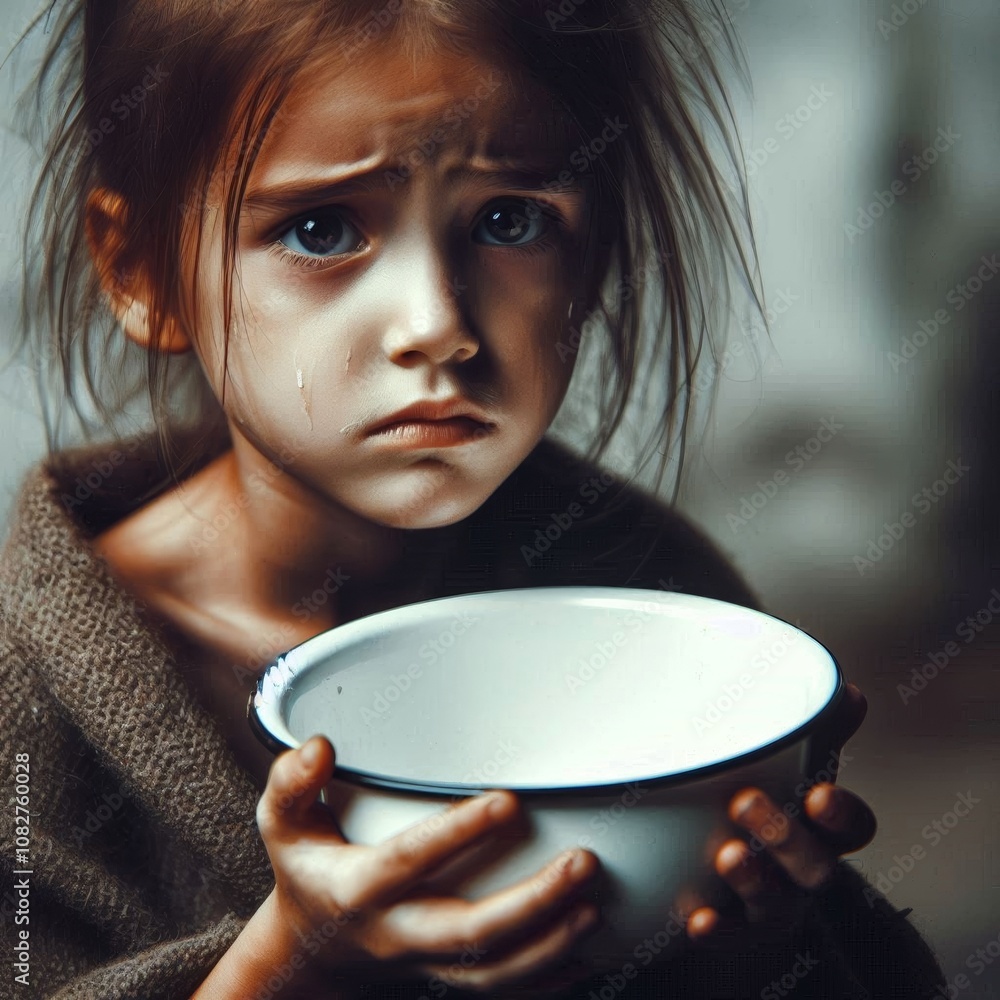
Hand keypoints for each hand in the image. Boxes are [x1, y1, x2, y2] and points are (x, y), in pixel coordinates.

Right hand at [255, 735, 602, 994]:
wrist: (307, 953)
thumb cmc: (306, 870)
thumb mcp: (282, 825)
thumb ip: (291, 783)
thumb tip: (320, 746)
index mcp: (358, 888)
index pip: (411, 861)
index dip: (459, 833)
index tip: (509, 802)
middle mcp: (394, 933)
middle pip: (467, 931)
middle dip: (531, 903)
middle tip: (583, 863)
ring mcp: (422, 964)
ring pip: (491, 972)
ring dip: (548, 944)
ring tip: (593, 907)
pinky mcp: (443, 979)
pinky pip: (497, 991)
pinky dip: (544, 979)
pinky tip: (586, 954)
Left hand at [688, 681, 875, 941]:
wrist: (753, 886)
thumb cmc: (778, 807)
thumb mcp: (796, 769)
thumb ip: (817, 731)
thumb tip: (844, 687)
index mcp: (824, 828)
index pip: (852, 825)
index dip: (840, 813)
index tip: (818, 791)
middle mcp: (807, 870)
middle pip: (814, 864)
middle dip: (784, 835)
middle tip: (743, 802)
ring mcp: (775, 905)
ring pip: (775, 900)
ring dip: (753, 878)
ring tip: (726, 854)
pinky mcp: (738, 930)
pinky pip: (730, 935)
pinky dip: (717, 927)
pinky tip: (696, 918)